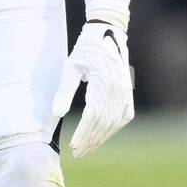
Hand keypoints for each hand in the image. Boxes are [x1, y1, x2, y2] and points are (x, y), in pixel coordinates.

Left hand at [52, 22, 133, 157]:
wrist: (108, 34)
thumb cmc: (86, 50)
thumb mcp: (71, 67)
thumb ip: (65, 90)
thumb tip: (58, 114)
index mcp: (102, 81)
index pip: (93, 115)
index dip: (83, 132)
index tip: (73, 144)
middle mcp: (117, 88)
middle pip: (104, 122)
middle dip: (90, 140)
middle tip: (77, 152)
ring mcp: (125, 92)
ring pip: (114, 122)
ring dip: (101, 138)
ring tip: (87, 149)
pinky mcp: (128, 94)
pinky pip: (123, 117)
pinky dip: (113, 129)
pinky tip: (102, 137)